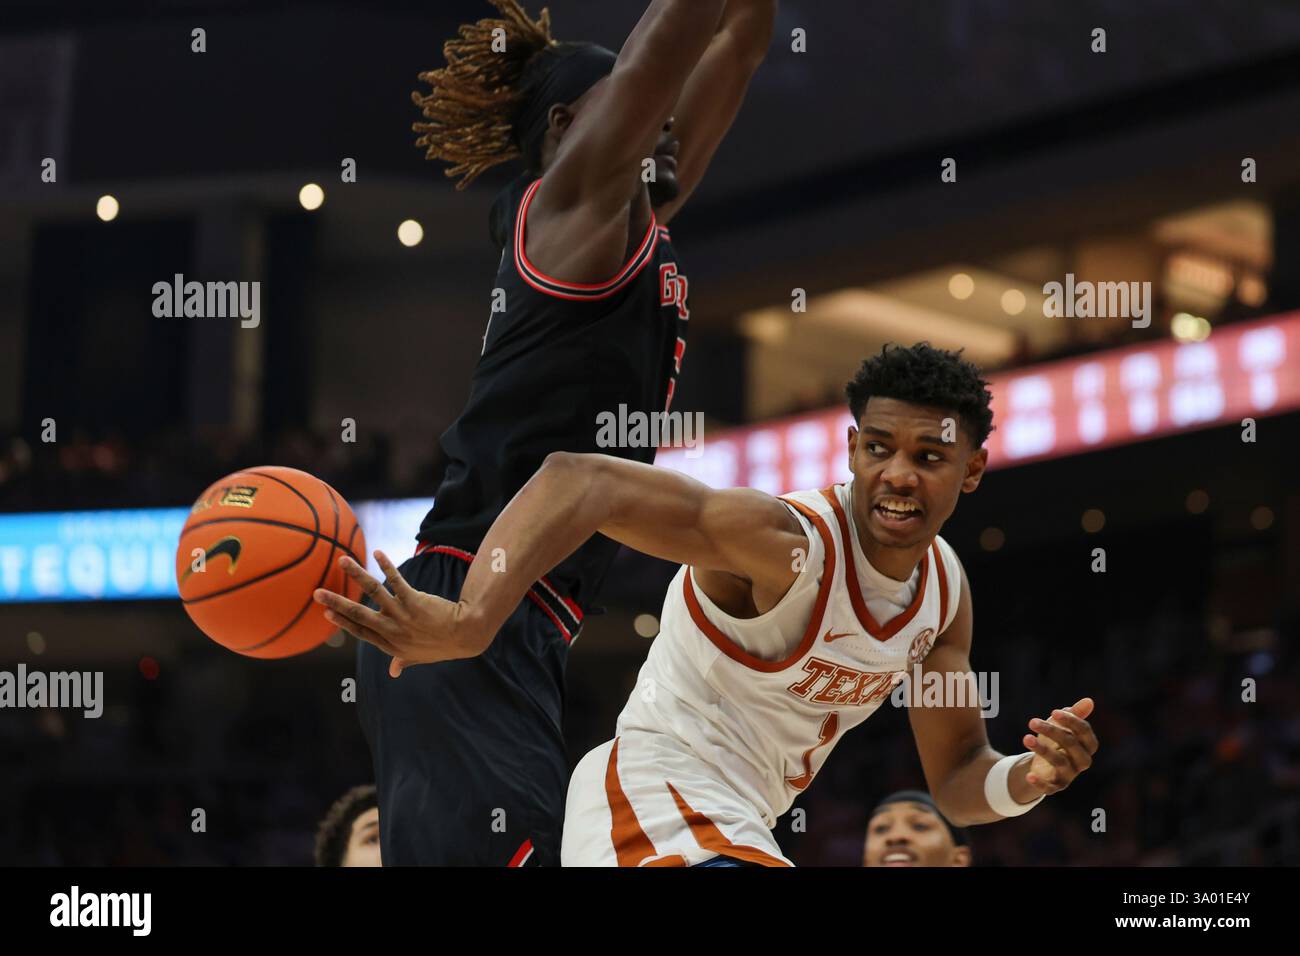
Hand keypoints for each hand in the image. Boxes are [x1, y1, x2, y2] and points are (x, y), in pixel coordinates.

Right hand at [312, 551, 485, 676]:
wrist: (465, 635)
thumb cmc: (442, 645)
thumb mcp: (419, 658)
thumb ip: (403, 662)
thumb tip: (393, 672)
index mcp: (390, 644)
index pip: (360, 631)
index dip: (343, 622)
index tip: (326, 614)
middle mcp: (392, 630)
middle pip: (358, 614)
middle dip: (336, 602)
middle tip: (317, 592)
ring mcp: (402, 615)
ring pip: (374, 592)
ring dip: (357, 574)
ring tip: (342, 560)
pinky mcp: (414, 601)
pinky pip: (397, 580)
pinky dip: (387, 565)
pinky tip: (378, 552)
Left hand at [1021, 697, 1097, 794]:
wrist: (1043, 765)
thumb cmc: (1055, 741)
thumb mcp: (1062, 725)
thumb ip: (1075, 714)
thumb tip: (1089, 701)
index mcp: (1088, 745)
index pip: (1084, 732)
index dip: (1071, 721)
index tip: (1053, 712)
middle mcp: (1082, 761)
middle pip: (1071, 744)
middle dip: (1052, 731)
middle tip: (1032, 721)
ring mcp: (1070, 775)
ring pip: (1059, 762)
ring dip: (1042, 749)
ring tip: (1026, 738)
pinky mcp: (1056, 786)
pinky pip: (1049, 787)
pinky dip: (1040, 782)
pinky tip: (1029, 775)